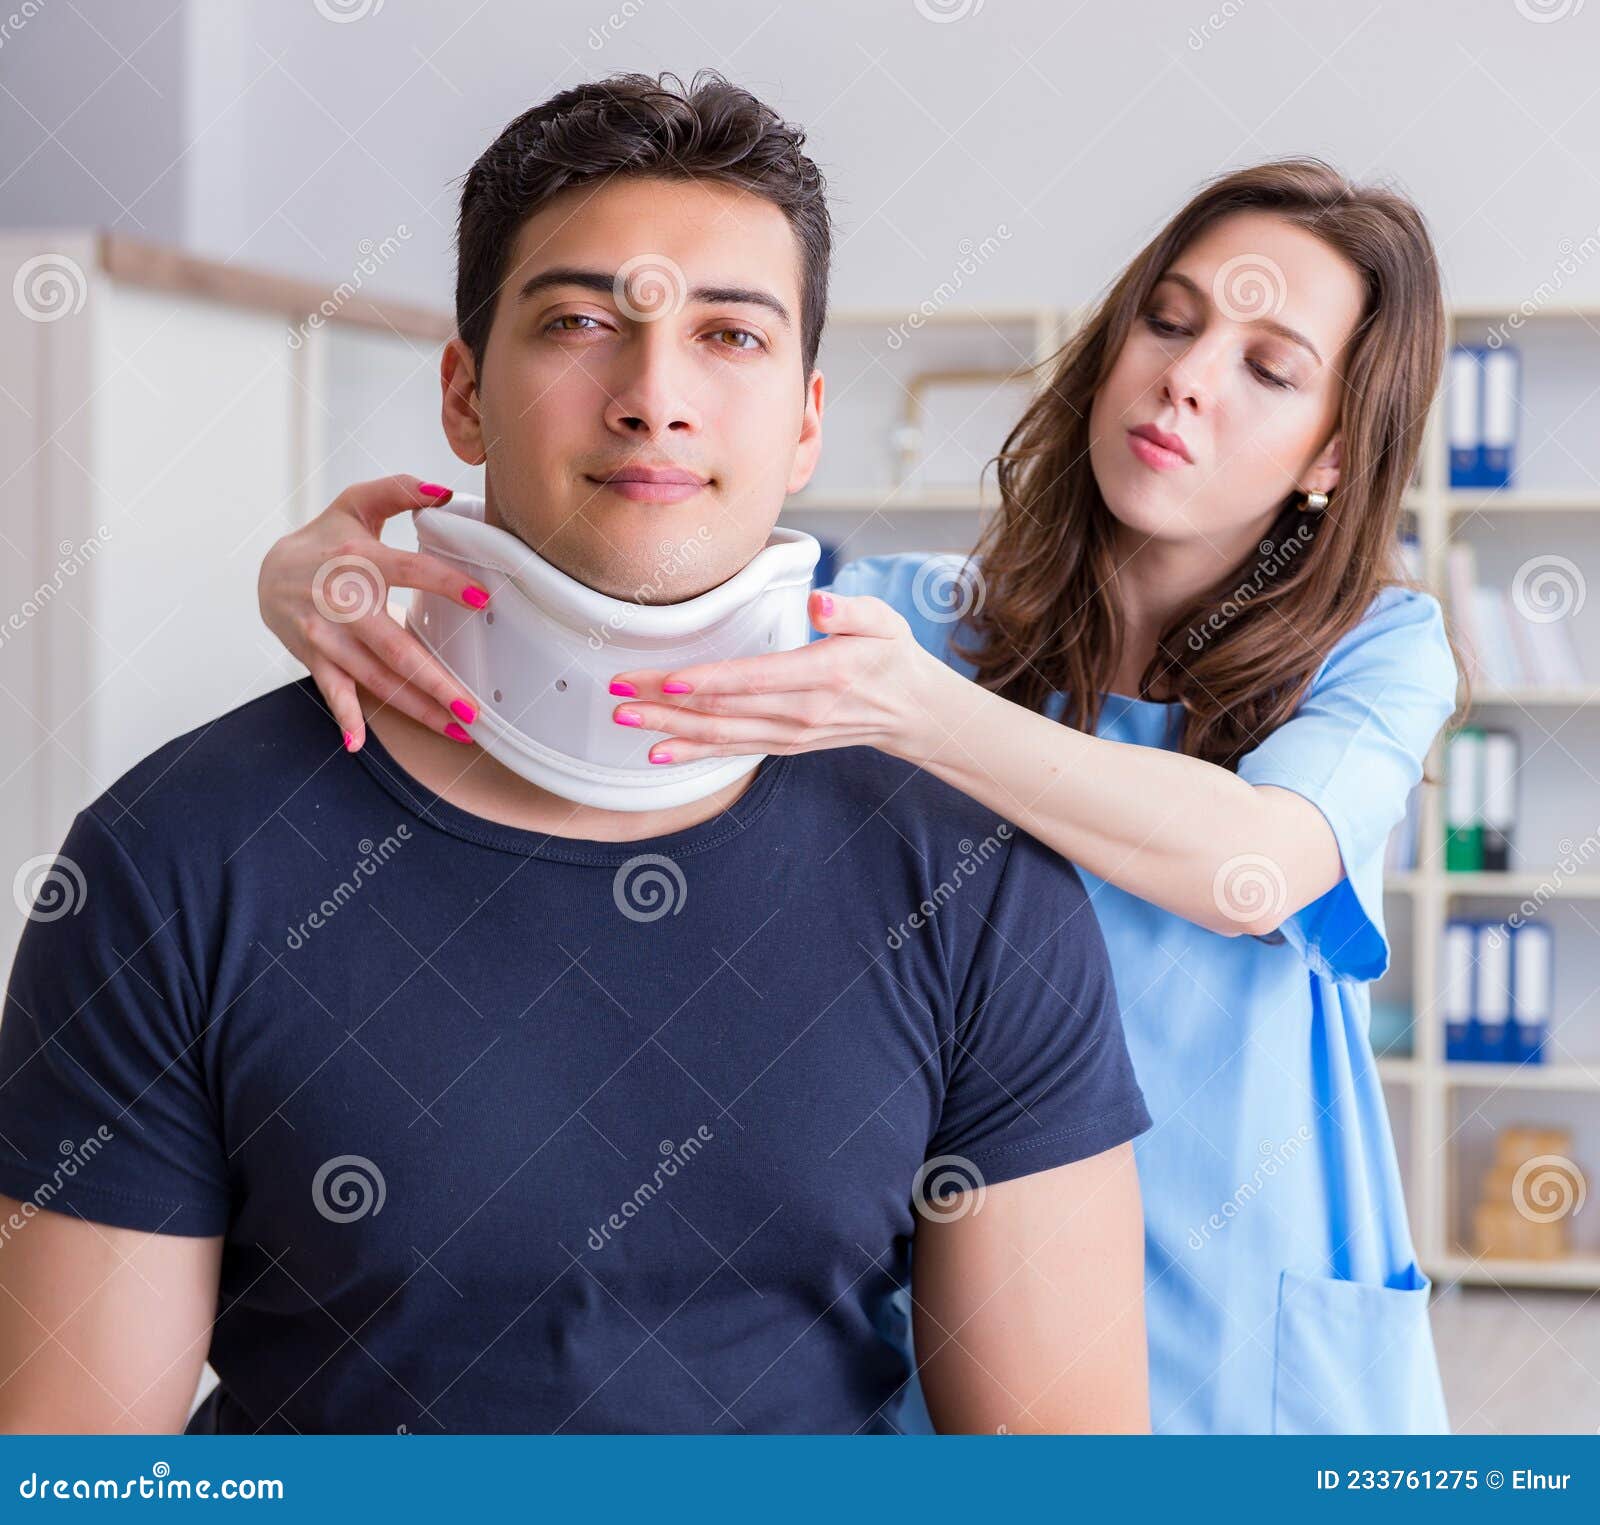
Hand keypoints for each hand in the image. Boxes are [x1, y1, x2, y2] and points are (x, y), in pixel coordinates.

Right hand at [257, 474, 489, 750]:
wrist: (269, 571)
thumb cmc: (326, 539)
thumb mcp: (357, 504)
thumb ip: (398, 490)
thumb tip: (444, 489)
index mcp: (359, 560)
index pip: (409, 570)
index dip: (445, 583)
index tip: (482, 599)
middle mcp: (343, 602)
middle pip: (395, 647)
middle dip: (435, 681)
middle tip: (473, 708)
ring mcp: (327, 635)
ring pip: (376, 678)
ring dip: (415, 707)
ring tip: (457, 729)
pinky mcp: (315, 657)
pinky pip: (332, 692)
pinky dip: (344, 718)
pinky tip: (359, 744)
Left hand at [605, 589, 946, 765]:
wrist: (911, 711)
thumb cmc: (890, 655)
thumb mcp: (884, 621)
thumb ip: (850, 610)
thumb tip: (819, 602)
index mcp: (825, 674)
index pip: (757, 679)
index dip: (710, 682)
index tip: (668, 680)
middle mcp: (802, 711)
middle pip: (725, 709)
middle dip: (666, 704)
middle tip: (619, 694)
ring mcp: (790, 734)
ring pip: (721, 734)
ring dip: (669, 728)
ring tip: (624, 719)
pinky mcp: (782, 745)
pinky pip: (730, 750)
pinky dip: (692, 751)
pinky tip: (658, 749)